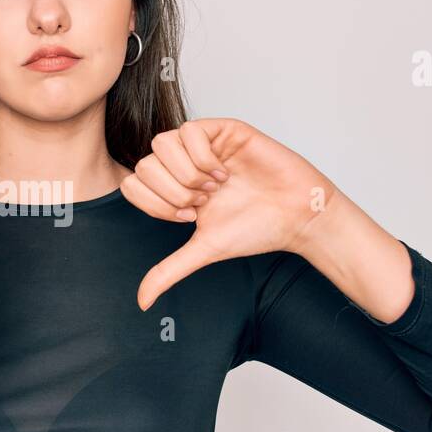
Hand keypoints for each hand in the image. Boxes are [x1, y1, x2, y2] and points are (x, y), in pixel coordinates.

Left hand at [120, 118, 339, 310]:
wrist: (297, 216)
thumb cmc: (256, 229)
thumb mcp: (203, 251)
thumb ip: (168, 271)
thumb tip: (142, 302)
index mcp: (174, 186)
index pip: (134, 185)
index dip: (155, 204)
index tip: (188, 216)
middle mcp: (185, 163)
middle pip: (145, 165)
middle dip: (173, 192)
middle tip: (204, 202)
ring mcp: (203, 145)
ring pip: (161, 143)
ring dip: (186, 173)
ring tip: (214, 187)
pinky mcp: (224, 130)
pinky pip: (190, 129)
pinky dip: (202, 157)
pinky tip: (223, 173)